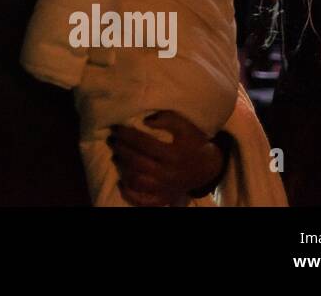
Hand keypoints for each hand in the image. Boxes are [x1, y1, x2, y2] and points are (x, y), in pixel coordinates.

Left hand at [109, 111, 224, 206]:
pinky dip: (130, 194)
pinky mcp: (164, 198)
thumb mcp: (184, 126)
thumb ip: (167, 119)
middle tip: (112, 140)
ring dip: (123, 168)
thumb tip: (145, 121)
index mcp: (174, 155)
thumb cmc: (193, 142)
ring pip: (138, 181)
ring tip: (116, 156)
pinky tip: (121, 182)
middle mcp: (169, 174)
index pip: (144, 144)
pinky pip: (144, 201)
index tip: (116, 127)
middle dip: (121, 149)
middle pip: (137, 162)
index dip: (127, 135)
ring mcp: (166, 188)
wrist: (208, 167)